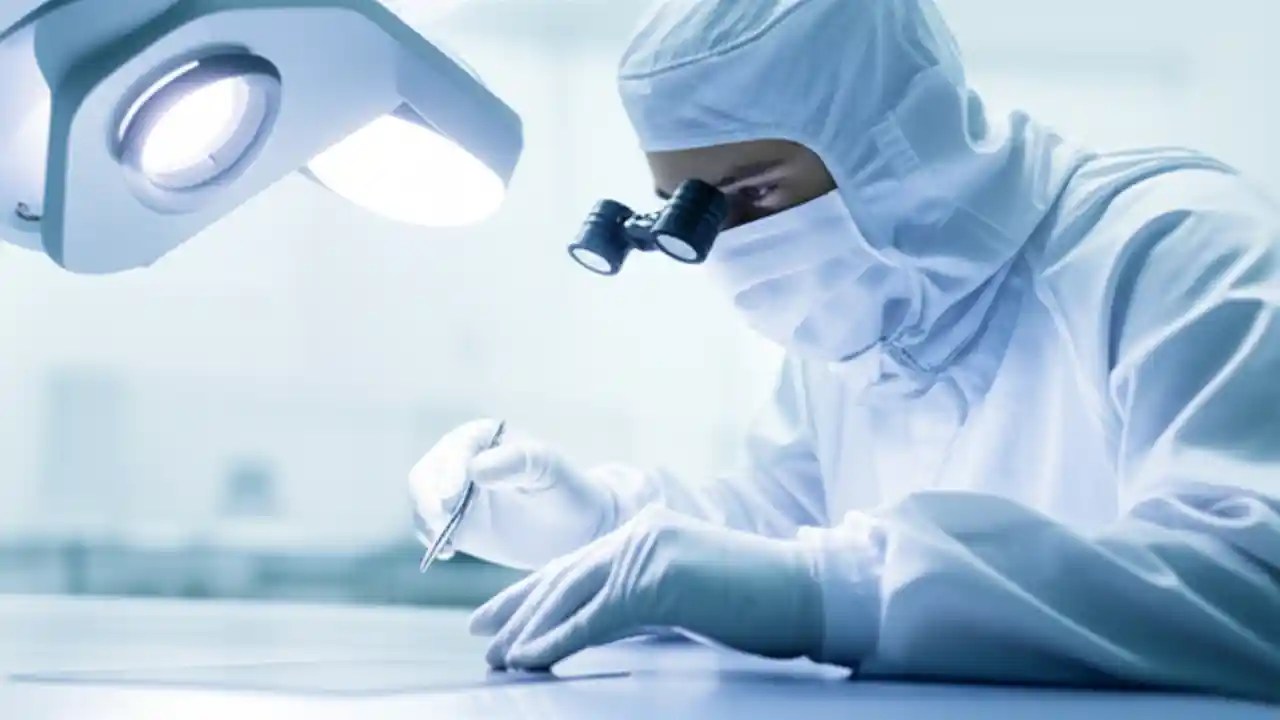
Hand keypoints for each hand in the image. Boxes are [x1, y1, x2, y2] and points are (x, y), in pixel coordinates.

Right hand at [409, 419, 618, 569]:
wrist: (576, 528)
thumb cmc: (567, 490)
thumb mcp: (548, 469)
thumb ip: (516, 461)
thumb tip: (475, 468)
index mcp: (485, 436)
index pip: (456, 450)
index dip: (451, 472)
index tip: (454, 497)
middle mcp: (462, 459)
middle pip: (429, 473)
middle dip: (429, 497)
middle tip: (443, 521)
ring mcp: (454, 492)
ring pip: (423, 499)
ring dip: (426, 519)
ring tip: (448, 541)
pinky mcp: (453, 521)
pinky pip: (428, 526)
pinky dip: (430, 537)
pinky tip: (448, 551)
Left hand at [469, 505, 822, 669]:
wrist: (810, 592)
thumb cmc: (756, 603)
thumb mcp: (685, 597)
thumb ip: (641, 600)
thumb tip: (598, 626)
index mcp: (645, 529)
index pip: (576, 563)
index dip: (531, 592)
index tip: (496, 618)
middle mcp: (640, 530)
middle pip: (563, 574)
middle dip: (517, 608)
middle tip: (481, 636)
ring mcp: (649, 549)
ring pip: (571, 593)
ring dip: (529, 629)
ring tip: (499, 658)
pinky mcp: (659, 580)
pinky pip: (596, 617)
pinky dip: (558, 640)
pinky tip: (530, 660)